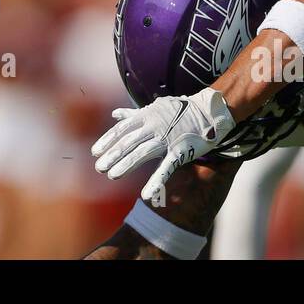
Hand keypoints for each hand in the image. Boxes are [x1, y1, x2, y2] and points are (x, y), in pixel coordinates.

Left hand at [92, 87, 235, 201]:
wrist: (208, 110)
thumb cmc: (180, 110)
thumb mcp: (154, 108)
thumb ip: (133, 114)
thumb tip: (115, 114)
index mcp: (146, 117)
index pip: (122, 129)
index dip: (108, 140)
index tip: (95, 151)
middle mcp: (154, 126)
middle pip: (129, 141)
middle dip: (113, 154)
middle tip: (98, 167)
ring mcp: (167, 138)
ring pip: (142, 152)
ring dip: (126, 164)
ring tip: (112, 175)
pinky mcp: (180, 151)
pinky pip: (166, 167)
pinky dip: (156, 181)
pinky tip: (145, 195)